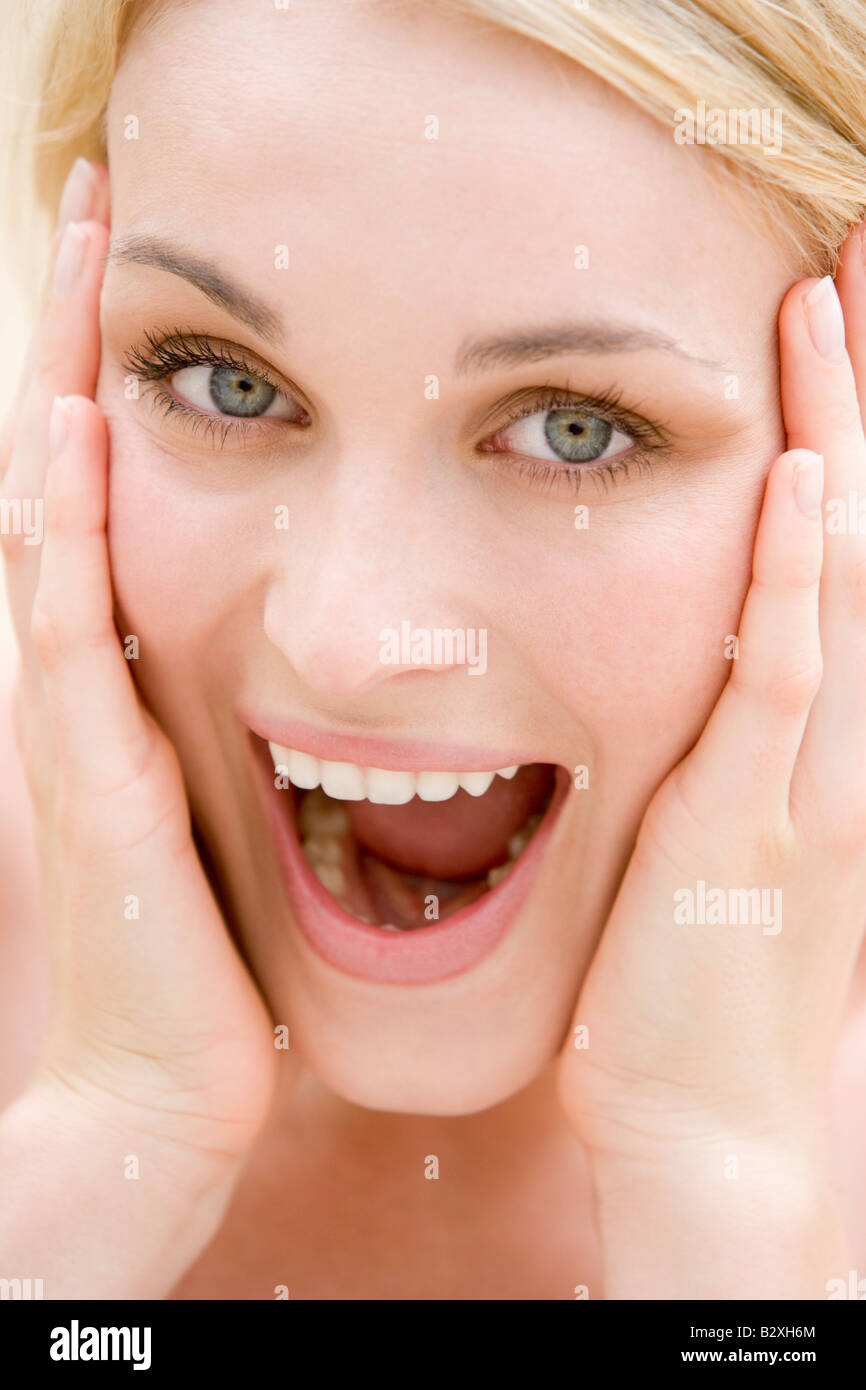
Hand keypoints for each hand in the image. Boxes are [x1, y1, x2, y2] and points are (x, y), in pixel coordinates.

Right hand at [0, 162, 276, 1215]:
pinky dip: (65, 523)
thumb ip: (249, 733)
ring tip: (80, 254)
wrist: (177, 1079)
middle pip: (78, 471)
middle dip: (91, 340)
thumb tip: (330, 680)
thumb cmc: (221, 957)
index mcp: (138, 679)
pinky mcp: (88, 766)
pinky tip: (73, 428)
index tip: (164, 279)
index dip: (129, 382)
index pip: (123, 496)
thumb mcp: (243, 812)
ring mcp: (76, 714)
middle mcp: (94, 675)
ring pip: (58, 514)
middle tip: (102, 206)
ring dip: (68, 383)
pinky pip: (67, 621)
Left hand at [556, 229, 865, 1295]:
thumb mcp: (707, 835)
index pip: (839, 539)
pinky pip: (788, 677)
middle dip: (861, 388)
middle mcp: (838, 731)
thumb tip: (675, 656)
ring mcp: (813, 771)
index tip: (825, 317)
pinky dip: (801, 576)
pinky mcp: (762, 821)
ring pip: (842, 568)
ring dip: (838, 431)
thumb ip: (707, 742)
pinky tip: (804, 479)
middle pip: (862, 521)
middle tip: (855, 249)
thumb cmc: (691, 989)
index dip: (842, 423)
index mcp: (817, 728)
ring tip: (830, 300)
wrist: (706, 1125)